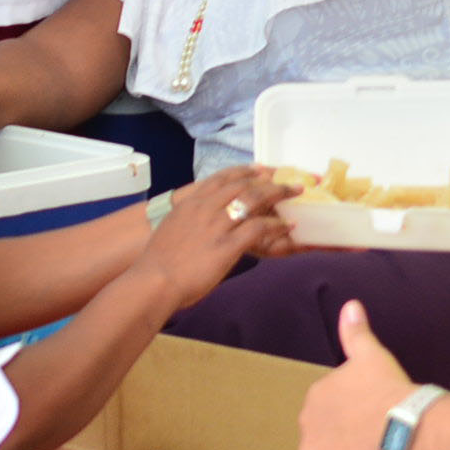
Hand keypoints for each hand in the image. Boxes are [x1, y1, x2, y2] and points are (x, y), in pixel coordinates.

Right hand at [130, 166, 291, 305]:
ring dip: (278, 196)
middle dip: (268, 181)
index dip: (244, 172)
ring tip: (294, 195)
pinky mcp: (227, 246)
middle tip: (285, 181)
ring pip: (253, 200)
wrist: (154, 279)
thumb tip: (201, 223)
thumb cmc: (159, 260)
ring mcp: (217, 226)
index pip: (222, 178)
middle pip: (243, 185)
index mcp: (191, 203)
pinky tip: (287, 227)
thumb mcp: (173, 228)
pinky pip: (257, 229)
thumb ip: (190, 220)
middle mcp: (205, 208)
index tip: (260, 169)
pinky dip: (275, 225)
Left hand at [275, 299, 417, 449]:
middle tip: (371, 442)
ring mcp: (309, 443)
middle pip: (324, 431)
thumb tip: (351, 305)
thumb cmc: (386, 390)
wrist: (394, 423)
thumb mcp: (371, 355)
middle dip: (343, 437)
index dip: (351, 415)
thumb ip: (356, 333)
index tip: (370, 418)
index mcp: (320, 392)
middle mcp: (308, 416)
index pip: (332, 407)